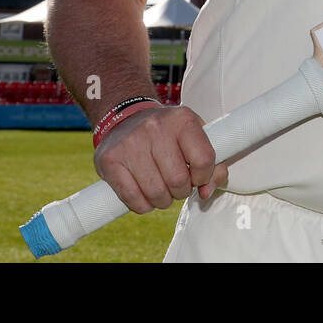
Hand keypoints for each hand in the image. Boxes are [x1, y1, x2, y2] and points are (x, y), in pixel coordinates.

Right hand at [93, 104, 228, 213]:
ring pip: (156, 193)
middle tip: (177, 185)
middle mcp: (155, 127)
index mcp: (182, 119)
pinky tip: (145, 195)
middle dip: (181, 191)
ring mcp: (130, 143)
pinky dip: (143, 205)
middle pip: (178, 180)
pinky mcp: (110, 160)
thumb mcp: (194, 137)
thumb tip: (206, 192)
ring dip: (163, 200)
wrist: (126, 117)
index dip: (204, 176)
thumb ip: (212, 165)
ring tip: (162, 189)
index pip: (204, 159)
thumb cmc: (167, 134)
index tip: (197, 176)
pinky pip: (133, 199)